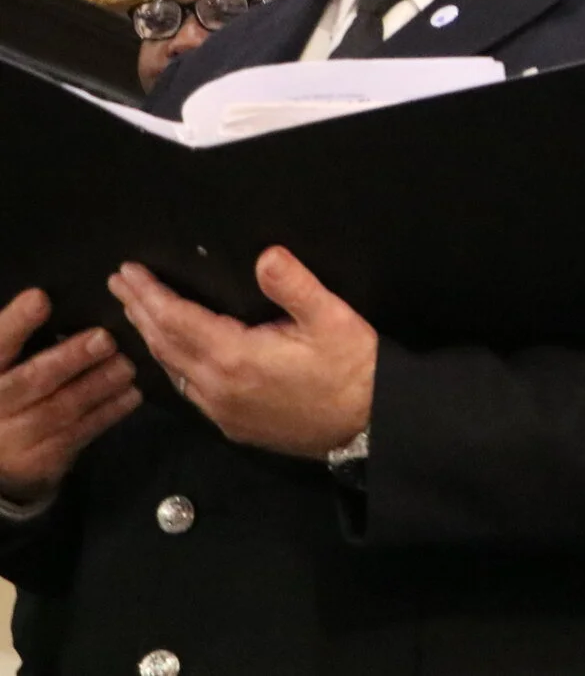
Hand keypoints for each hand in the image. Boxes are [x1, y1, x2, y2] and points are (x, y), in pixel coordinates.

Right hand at [0, 290, 139, 504]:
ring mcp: (14, 440)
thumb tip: (49, 299)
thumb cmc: (9, 394)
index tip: (40, 299)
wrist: (1, 456)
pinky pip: (78, 435)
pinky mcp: (42, 461)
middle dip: (67, 360)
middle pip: (27, 382)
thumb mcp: (7, 366)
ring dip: (97, 386)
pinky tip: (131, 395)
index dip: (15, 324)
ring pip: (58, 410)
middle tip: (104, 339)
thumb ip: (19, 339)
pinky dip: (107, 414)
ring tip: (126, 366)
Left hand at [108, 249, 375, 458]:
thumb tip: (265, 255)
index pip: (176, 320)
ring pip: (172, 370)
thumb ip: (295, 286)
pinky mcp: (232, 424)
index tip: (129, 271)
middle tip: (118, 283)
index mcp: (236, 356)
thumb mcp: (333, 317)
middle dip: (139, 312)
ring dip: (151, 337)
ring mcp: (221, 410)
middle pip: (165, 344)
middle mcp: (217, 387)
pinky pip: (188, 389)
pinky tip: (172, 355)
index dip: (150, 294)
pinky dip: (170, 363)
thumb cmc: (353, 366)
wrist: (370, 422)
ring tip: (137, 313)